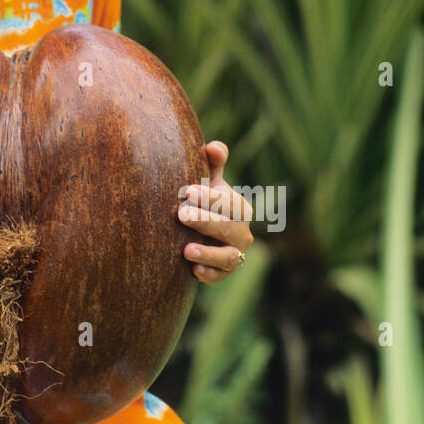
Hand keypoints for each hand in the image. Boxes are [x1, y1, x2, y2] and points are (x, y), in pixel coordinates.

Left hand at [177, 140, 252, 282]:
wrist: (199, 232)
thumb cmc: (204, 201)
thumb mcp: (209, 181)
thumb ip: (213, 163)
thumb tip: (213, 147)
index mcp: (240, 208)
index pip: (230, 203)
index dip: (211, 198)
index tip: (187, 191)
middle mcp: (243, 233)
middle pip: (228, 228)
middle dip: (205, 221)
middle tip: (180, 214)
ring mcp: (234, 255)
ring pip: (228, 257)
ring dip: (208, 253)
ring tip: (186, 249)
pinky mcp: (222, 273)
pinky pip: (219, 276)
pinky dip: (208, 274)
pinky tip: (193, 269)